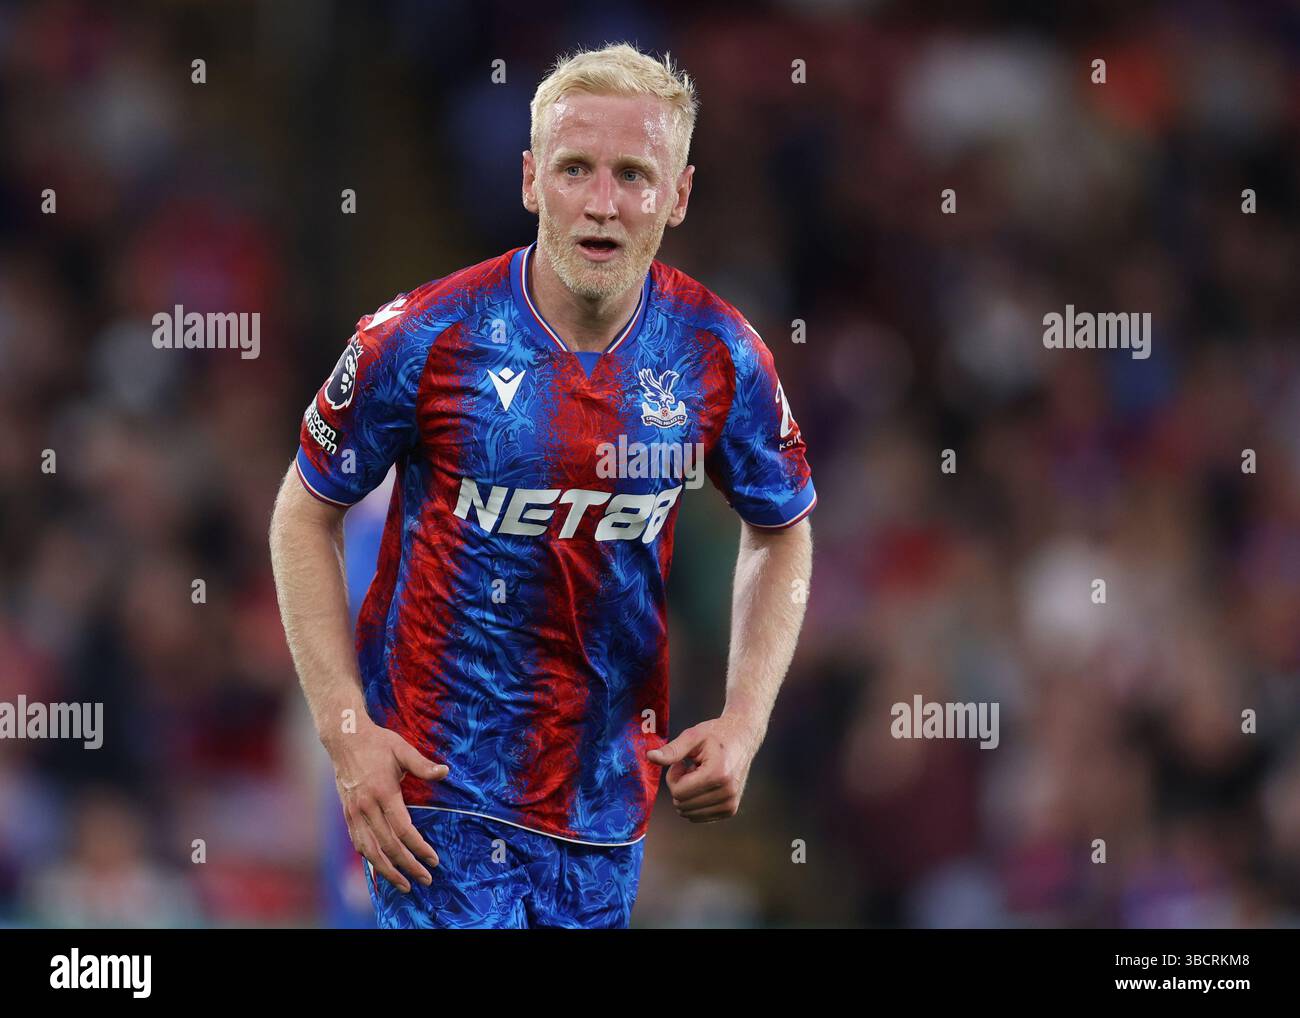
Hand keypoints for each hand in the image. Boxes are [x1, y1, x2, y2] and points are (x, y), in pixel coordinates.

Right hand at [328, 721, 448, 892]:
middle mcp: (366, 806)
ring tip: (404, 885)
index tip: (433, 859)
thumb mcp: (402, 749)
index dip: (419, 847)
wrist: (344, 738)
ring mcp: (354, 812)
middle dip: (408, 866)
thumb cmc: (377, 743)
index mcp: (383, 792)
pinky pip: (358, 842)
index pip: (403, 829)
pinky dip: (370, 859)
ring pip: (370, 850)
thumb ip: (422, 764)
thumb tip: (445, 772)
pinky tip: (381, 869)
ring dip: (387, 871)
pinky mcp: (347, 813)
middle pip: (388, 846)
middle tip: (425, 879)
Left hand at [647, 716, 760, 822]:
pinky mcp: (730, 810)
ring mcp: (730, 804)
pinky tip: (705, 784)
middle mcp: (727, 793)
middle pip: (682, 804)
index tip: (682, 762)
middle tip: (690, 767)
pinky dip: (695, 802)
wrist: (743, 738)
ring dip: (688, 795)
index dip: (674, 776)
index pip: (678, 792)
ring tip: (699, 775)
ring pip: (689, 813)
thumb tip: (650, 756)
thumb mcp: (692, 736)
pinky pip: (698, 817)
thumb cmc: (716, 734)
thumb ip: (671, 750)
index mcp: (718, 774)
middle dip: (679, 786)